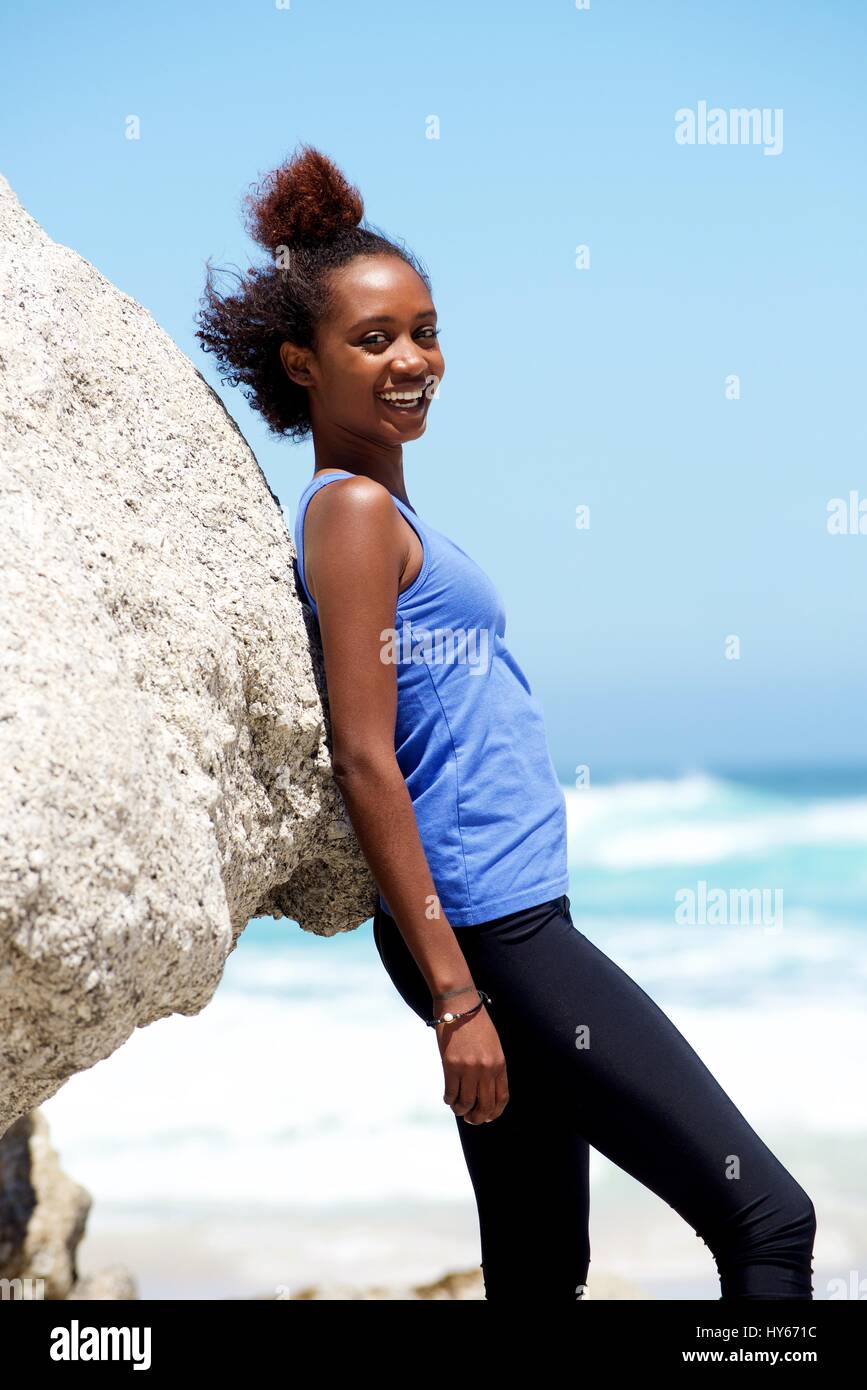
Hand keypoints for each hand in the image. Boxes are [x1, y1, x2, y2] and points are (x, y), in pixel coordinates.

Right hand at [434, 1000, 509, 1123]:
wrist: (459, 1004)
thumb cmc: (475, 1022)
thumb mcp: (492, 1045)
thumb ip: (491, 1066)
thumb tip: (484, 1088)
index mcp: (500, 1064)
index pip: (502, 1097)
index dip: (495, 1112)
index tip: (488, 1117)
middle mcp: (486, 1069)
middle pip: (485, 1105)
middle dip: (478, 1118)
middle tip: (471, 1119)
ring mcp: (469, 1068)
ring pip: (466, 1103)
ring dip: (461, 1110)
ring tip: (457, 1109)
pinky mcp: (451, 1065)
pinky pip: (451, 1092)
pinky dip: (449, 1100)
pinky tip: (448, 1098)